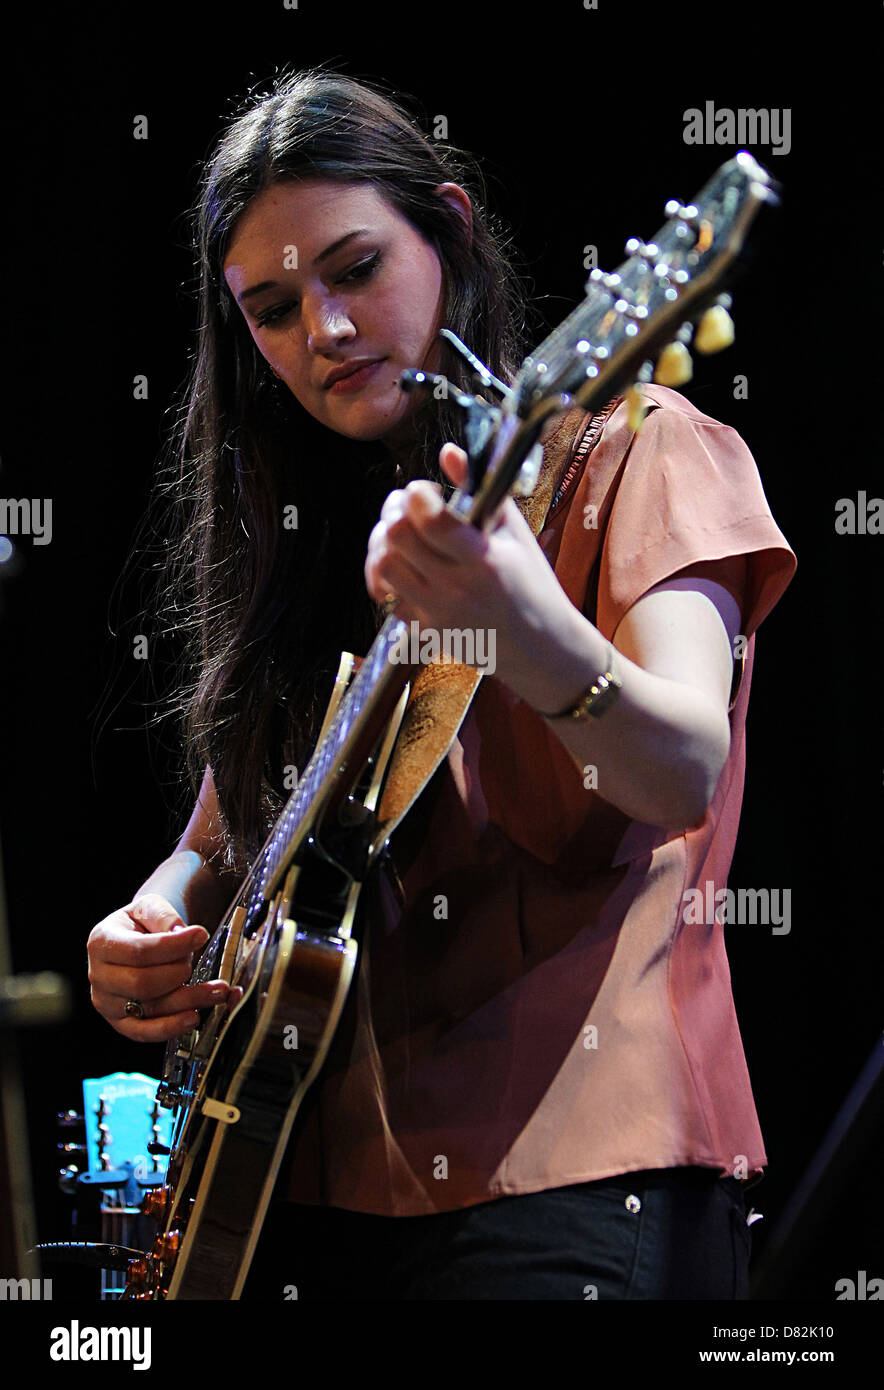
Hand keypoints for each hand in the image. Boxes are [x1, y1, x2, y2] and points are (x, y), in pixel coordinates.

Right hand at [87, 892, 231, 1042]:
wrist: (137, 941)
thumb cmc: (142, 924)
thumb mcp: (150, 907)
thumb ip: (163, 915)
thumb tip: (181, 933)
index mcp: (101, 943)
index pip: (138, 951)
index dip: (173, 946)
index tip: (201, 936)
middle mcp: (98, 976)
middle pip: (142, 983)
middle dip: (178, 973)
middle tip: (195, 961)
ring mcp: (107, 1003)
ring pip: (150, 1008)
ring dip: (188, 1000)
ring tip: (218, 990)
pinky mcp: (121, 1023)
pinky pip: (145, 1033)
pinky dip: (171, 1027)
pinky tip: (194, 1017)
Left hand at [364, 443, 583, 705]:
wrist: (539, 649)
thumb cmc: (531, 586)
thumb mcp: (516, 534)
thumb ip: (481, 489)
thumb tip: (448, 451)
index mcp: (485, 558)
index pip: (431, 520)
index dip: (416, 495)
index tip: (424, 491)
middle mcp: (458, 588)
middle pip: (396, 538)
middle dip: (394, 514)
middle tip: (406, 509)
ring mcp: (438, 612)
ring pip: (384, 567)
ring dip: (385, 545)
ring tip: (402, 537)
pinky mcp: (426, 631)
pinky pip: (388, 598)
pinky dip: (389, 579)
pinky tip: (406, 569)